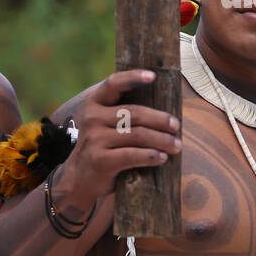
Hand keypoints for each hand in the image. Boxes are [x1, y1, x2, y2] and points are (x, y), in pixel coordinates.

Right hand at [56, 69, 180, 204]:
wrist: (79, 179)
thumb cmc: (102, 148)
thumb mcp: (105, 125)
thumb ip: (123, 114)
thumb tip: (163, 110)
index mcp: (94, 104)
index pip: (113, 84)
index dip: (133, 77)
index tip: (153, 76)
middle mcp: (92, 118)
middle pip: (134, 113)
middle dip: (160, 119)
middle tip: (176, 126)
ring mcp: (95, 139)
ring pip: (138, 134)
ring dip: (162, 140)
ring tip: (176, 146)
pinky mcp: (101, 160)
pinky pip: (133, 155)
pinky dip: (151, 156)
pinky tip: (162, 158)